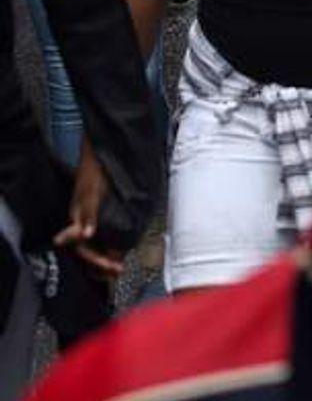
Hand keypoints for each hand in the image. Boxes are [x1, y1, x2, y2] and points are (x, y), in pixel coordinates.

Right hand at [55, 146, 123, 279]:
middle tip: (119, 272)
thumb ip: (87, 213)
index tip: (114, 267)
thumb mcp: (92, 191)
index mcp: (77, 218)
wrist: (104, 152)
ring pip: (95, 245)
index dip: (97, 260)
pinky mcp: (102, 213)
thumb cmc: (96, 170)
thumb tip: (85, 234)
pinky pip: (104, 235)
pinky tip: (121, 248)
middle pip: (88, 251)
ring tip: (120, 267)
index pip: (83, 248)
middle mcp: (83, 221)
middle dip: (101, 264)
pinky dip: (111, 245)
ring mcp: (92, 217)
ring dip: (106, 257)